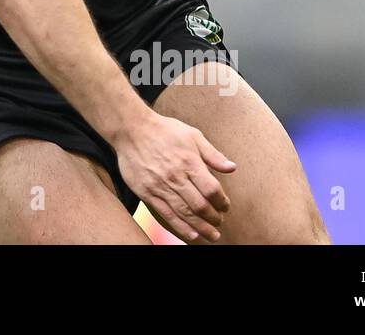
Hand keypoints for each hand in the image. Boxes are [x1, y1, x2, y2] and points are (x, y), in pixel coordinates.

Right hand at [112, 109, 235, 242]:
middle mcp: (176, 176)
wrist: (131, 129)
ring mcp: (160, 186)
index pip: (212, 189)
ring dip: (201, 227)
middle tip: (220, 222)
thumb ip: (213, 154)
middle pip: (200, 205)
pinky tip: (192, 234)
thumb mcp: (192, 135)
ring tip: (212, 235)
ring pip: (184, 213)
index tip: (225, 206)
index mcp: (189, 162)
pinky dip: (180, 227)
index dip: (222, 202)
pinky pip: (166, 214)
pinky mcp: (147, 192)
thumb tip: (232, 168)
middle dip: (214, 218)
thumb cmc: (164, 130)